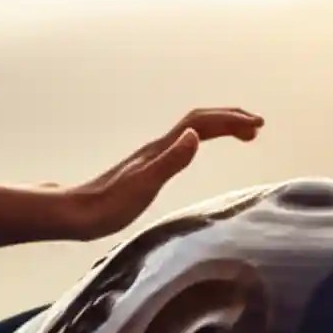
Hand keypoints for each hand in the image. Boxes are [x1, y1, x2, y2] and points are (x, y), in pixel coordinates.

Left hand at [56, 108, 263, 239]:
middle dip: (230, 118)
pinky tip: (199, 150)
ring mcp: (152, 157)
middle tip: (257, 127)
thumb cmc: (107, 206)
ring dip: (220, 126)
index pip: (202, 124)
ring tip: (243, 134)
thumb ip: (170, 161)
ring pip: (193, 130)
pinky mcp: (147, 169)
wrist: (75, 214)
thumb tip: (196, 135)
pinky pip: (183, 144)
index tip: (257, 127)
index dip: (231, 121)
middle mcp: (158, 147)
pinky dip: (203, 139)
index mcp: (160, 149)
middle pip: (200, 121)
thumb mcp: (142, 186)